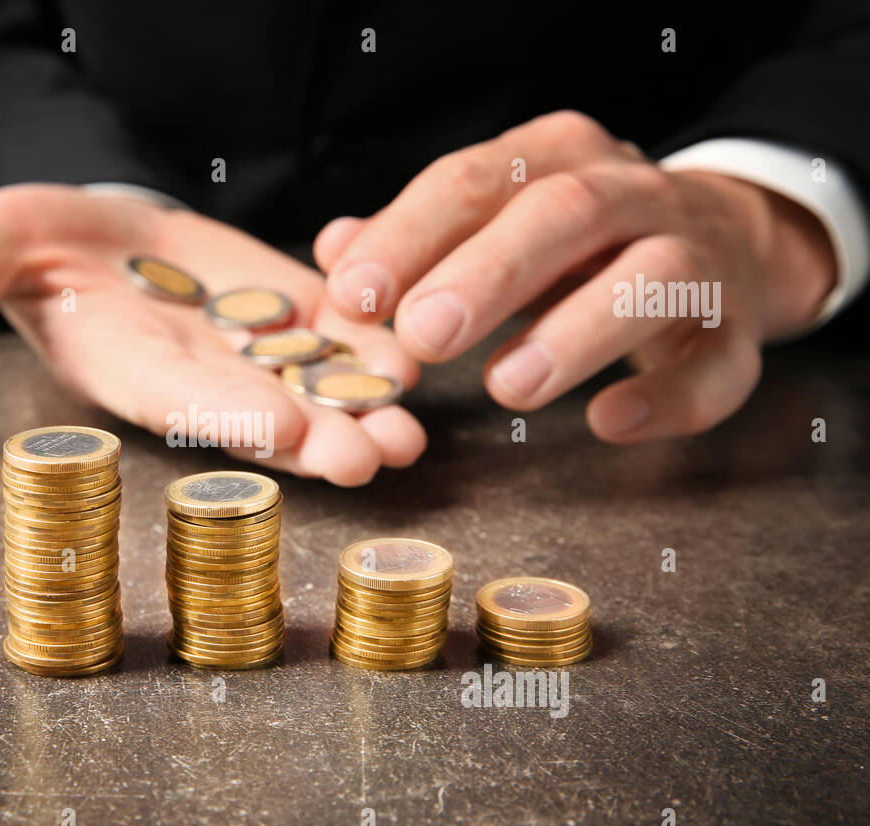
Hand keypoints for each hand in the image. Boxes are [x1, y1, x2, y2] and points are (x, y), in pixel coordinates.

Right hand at [0, 184, 423, 484]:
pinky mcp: (306, 319)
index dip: (223, 419)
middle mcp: (209, 382)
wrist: (115, 234)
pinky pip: (353, 331)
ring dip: (367, 404)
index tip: (272, 431)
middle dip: (319, 439)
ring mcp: (265, 356)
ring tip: (411, 417)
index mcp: (136, 377)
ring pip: (324, 388)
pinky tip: (418, 337)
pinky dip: (383, 334)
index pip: (179, 406)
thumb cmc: (46, 243)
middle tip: (373, 454)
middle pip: (269, 418)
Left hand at [316, 111, 836, 441]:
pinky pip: (716, 363)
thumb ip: (418, 236)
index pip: (476, 182)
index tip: (354, 295)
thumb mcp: (497, 218)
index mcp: (556, 158)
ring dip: (577, 332)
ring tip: (508, 387)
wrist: (724, 237)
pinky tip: (609, 422)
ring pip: (652, 279)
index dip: (411, 236)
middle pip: (564, 214)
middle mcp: (632, 192)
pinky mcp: (736, 331)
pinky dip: (667, 396)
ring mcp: (697, 256)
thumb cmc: (576, 240)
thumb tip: (334, 252)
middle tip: (423, 336)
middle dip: (488, 274)